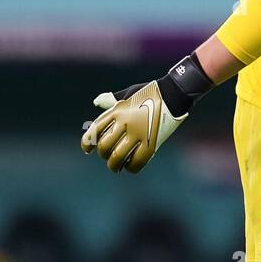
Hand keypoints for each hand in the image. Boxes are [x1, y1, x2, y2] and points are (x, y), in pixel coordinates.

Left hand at [80, 53, 213, 172]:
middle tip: (108, 157)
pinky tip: (130, 166)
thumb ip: (111, 100)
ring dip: (114, 165)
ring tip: (116, 167)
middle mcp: (125, 122)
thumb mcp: (128, 94)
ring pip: (117, 157)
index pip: (96, 129)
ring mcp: (138, 133)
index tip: (87, 150)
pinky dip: (131, 167)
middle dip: (104, 154)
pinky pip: (136, 162)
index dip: (88, 142)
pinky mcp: (151, 144)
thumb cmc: (149, 93)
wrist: (173, 94)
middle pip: (104, 146)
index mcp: (117, 110)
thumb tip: (96, 101)